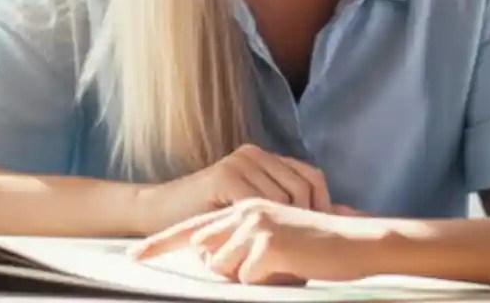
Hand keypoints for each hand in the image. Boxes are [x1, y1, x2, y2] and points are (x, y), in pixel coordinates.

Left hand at [131, 199, 384, 284]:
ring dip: (251, 278)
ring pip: (225, 270)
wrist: (356, 243)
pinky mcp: (266, 245)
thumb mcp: (274, 237)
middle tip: (274, 264)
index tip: (133, 256)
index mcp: (245, 206)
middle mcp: (245, 211)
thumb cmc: (318, 246)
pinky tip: (291, 270)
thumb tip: (210, 258)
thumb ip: (241, 242)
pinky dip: (268, 283)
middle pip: (207, 255)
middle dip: (230, 271)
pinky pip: (248, 280)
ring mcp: (255, 226)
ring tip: (283, 267)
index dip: (160, 243)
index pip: (194, 228)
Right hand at [135, 145, 333, 233]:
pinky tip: (261, 246)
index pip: (311, 177)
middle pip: (301, 187)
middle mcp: (255, 154)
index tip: (322, 232)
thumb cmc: (207, 216)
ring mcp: (239, 163)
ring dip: (284, 228)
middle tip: (305, 246)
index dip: (322, 204)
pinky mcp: (224, 176)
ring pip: (282, 199)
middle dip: (307, 218)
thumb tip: (331, 219)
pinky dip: (262, 228)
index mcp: (265, 158)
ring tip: (283, 250)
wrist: (161, 212)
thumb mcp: (251, 208)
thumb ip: (282, 208)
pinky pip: (257, 204)